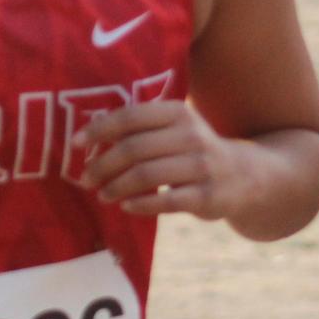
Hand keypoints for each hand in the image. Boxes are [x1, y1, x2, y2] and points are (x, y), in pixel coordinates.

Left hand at [72, 100, 250, 220]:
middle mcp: (191, 135)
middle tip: (86, 178)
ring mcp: (201, 166)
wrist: (244, 176)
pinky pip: (166, 201)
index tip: (74, 144)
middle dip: (103, 165)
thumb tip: (89, 131)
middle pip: (133, 148)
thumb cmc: (194, 150)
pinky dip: (141, 204)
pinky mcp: (207, 196)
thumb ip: (140, 126)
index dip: (99, 130)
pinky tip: (126, 206)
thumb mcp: (175, 127)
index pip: (130, 117)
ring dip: (117, 186)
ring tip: (103, 194)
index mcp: (178, 112)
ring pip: (146, 175)